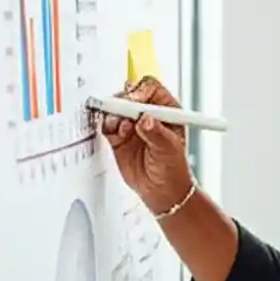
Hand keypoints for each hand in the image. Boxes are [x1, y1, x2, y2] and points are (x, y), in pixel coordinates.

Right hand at [99, 76, 193, 214]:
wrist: (161, 191)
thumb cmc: (173, 168)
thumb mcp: (169, 149)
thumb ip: (156, 133)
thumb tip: (146, 120)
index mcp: (167, 110)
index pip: (151, 89)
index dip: (140, 91)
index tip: (134, 102)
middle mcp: (148, 113)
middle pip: (129, 95)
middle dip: (123, 102)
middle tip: (120, 113)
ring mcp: (132, 124)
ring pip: (116, 108)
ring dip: (113, 114)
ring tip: (120, 128)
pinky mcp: (118, 136)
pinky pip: (107, 124)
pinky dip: (106, 125)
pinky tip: (113, 133)